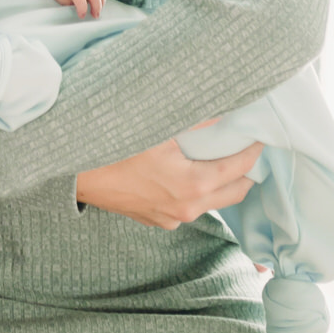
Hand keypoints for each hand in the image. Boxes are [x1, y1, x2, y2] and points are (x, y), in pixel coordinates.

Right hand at [75, 136, 262, 227]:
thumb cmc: (112, 147)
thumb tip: (223, 112)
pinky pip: (188, 206)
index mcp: (192, 186)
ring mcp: (170, 218)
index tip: (261, 134)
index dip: (253, 149)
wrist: (72, 173)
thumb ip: (195, 122)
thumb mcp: (156, 129)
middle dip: (246, 171)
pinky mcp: (155, 220)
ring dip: (220, 182)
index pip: (239, 168)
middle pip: (234, 193)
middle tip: (248, 148)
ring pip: (211, 201)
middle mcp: (186, 209)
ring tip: (220, 157)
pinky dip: (197, 190)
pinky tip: (187, 172)